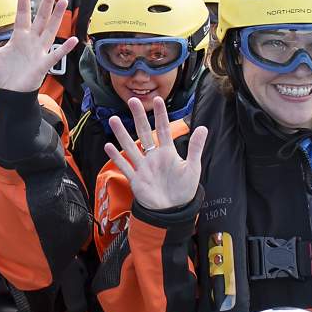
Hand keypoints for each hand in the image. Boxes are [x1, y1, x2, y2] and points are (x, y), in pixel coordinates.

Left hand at [0, 0, 78, 93]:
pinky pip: (55, 55)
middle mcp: (31, 41)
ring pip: (50, 30)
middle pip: (41, 17)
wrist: (8, 96)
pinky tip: (73, 39)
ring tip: (64, 1)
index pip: (22, 13)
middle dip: (47, 1)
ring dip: (57, 16)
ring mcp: (39, 52)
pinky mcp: (43, 65)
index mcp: (18, 37)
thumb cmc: (0, 77)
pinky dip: (64, 48)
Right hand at [104, 95, 209, 212]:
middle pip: (144, 133)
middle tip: (132, 101)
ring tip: (113, 120)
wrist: (173, 211)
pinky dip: (116, 157)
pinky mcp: (136, 179)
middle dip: (138, 117)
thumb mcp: (192, 167)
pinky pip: (125, 166)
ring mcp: (143, 167)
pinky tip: (108, 147)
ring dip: (122, 134)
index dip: (160, 115)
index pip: (163, 129)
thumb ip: (195, 148)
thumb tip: (203, 127)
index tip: (158, 99)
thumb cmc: (184, 190)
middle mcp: (153, 156)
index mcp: (168, 152)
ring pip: (130, 147)